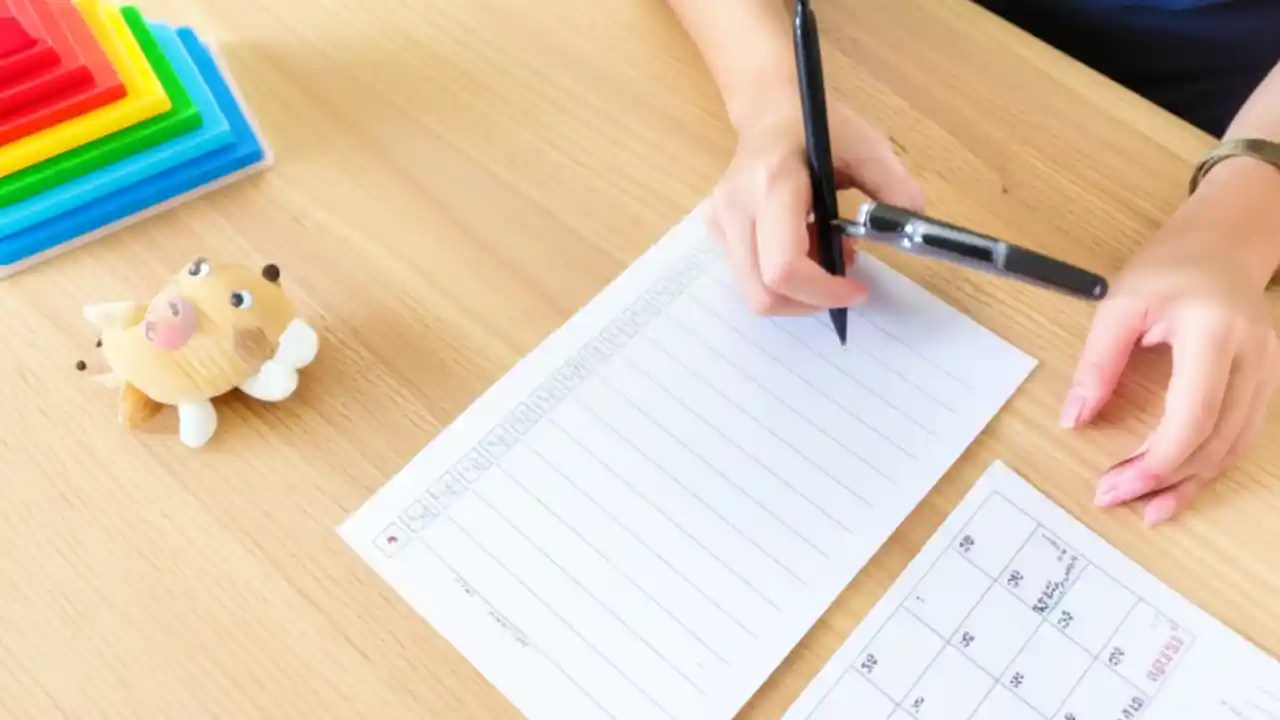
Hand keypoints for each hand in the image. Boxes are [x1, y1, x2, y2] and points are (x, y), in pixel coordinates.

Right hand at [707, 103, 924, 314]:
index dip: (824, 292)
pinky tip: (802, 246)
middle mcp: (734, 209)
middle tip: (843, 279)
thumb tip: (912, 228)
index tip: (858, 289)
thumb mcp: (866, 146)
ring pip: (755, 293)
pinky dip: (783, 279)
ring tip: (824, 253)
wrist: (769, 111)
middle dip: (810, 300)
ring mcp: (718, 223)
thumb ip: (893, 187)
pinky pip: (749, 278)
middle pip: (763, 294)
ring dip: (798, 290)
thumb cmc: (818, 126)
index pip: (784, 267)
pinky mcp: (715, 233)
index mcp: (771, 184)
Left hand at [1062, 198, 1279, 525]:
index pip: (1194, 416)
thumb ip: (1095, 364)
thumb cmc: (1169, 267)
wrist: (1222, 244)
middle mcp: (1252, 356)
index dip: (1157, 461)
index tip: (1114, 483)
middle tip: (1114, 496)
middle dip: (1164, 479)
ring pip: (1235, 447)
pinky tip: (1177, 485)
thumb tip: (1073, 420)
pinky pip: (1241, 437)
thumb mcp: (1118, 306)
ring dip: (1190, 483)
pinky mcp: (1267, 383)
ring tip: (1145, 506)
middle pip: (1216, 441)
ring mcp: (1268, 372)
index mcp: (1214, 332)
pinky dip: (1208, 466)